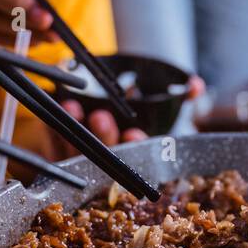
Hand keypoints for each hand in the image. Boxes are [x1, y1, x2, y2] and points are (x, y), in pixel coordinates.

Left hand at [45, 76, 203, 158]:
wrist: (116, 117)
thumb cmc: (142, 114)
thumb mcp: (167, 106)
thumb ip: (185, 94)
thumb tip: (196, 84)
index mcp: (136, 156)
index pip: (135, 157)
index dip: (135, 146)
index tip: (136, 133)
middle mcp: (109, 163)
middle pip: (102, 156)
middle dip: (104, 137)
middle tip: (101, 116)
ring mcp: (84, 161)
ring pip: (76, 152)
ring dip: (74, 131)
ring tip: (72, 108)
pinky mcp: (61, 155)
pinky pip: (52, 148)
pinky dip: (51, 130)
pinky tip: (51, 113)